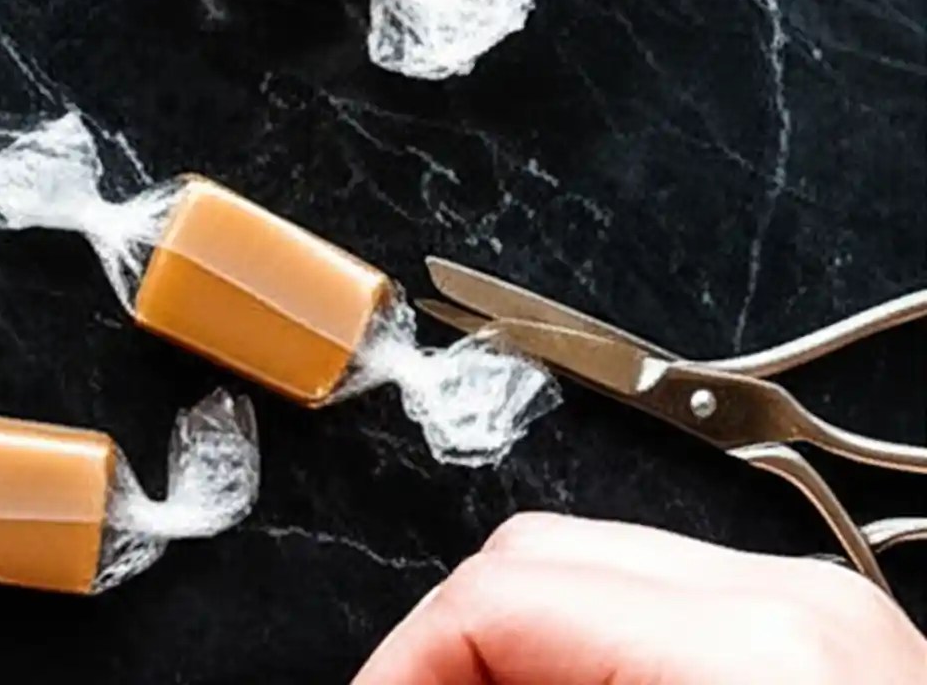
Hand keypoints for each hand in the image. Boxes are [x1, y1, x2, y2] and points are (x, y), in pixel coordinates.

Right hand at [354, 512, 926, 684]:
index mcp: (745, 659)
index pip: (495, 598)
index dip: (402, 668)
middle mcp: (786, 603)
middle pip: (531, 559)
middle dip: (452, 655)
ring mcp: (817, 612)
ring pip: (588, 571)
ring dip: (517, 657)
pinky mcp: (826, 641)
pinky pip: (655, 607)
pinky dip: (588, 659)